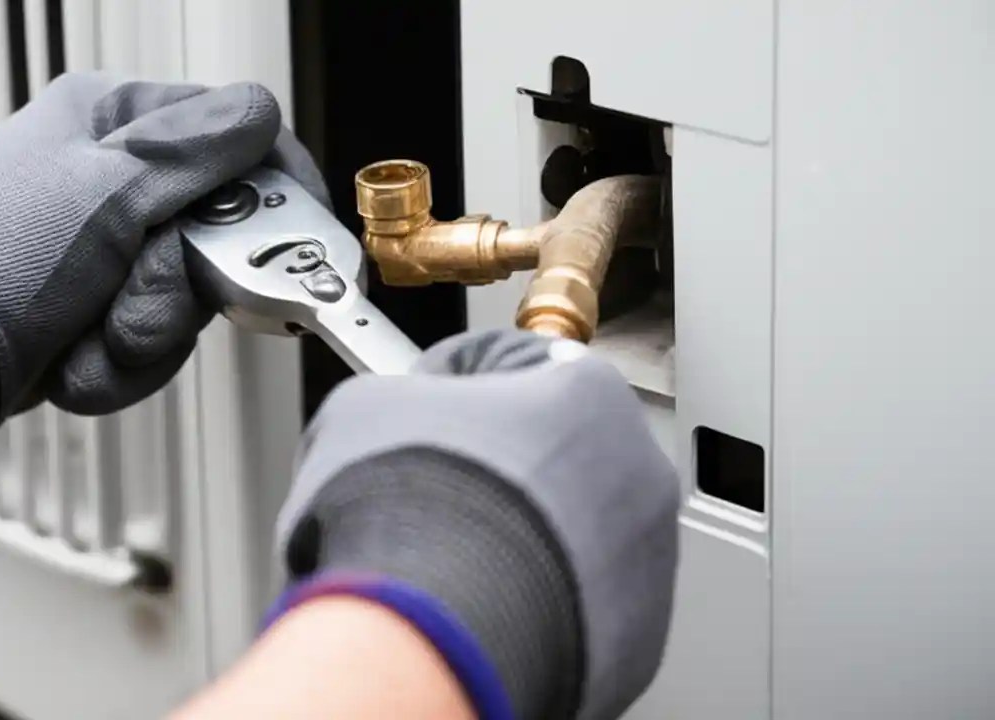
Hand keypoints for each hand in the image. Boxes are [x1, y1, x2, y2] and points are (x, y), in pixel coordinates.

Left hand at [0, 72, 323, 472]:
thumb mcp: (106, 188)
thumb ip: (194, 150)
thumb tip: (259, 113)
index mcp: (116, 123)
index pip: (236, 133)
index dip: (280, 183)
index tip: (304, 226)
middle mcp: (119, 183)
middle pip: (221, 237)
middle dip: (183, 285)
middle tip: (138, 286)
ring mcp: (112, 251)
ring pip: (189, 303)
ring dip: (144, 332)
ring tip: (90, 326)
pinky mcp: (104, 309)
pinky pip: (153, 342)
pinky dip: (117, 362)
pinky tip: (75, 350)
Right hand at [273, 329, 679, 718]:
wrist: (427, 637)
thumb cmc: (410, 516)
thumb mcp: (365, 406)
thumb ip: (399, 393)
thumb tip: (390, 413)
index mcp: (587, 389)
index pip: (513, 362)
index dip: (449, 385)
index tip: (418, 411)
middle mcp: (637, 468)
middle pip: (551, 449)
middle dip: (492, 463)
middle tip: (429, 488)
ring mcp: (646, 557)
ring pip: (571, 530)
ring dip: (517, 533)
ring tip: (447, 555)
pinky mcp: (635, 637)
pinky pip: (578, 604)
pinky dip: (533, 600)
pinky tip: (478, 601)